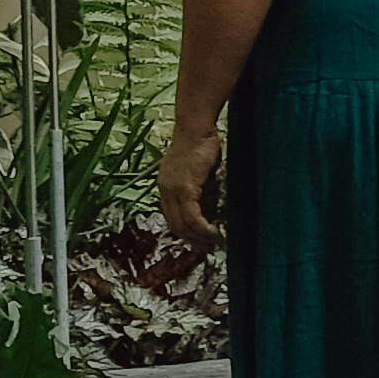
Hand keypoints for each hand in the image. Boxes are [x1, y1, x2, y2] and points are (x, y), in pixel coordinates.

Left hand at [155, 122, 221, 248]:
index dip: (185, 233)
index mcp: (165, 186)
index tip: (198, 242)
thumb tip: (208, 211)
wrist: (196, 128)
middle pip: (175, 225)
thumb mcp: (196, 173)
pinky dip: (203, 229)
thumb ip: (197, 191)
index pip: (171, 217)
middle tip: (207, 249)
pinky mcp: (184, 188)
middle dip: (192, 240)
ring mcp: (172, 189)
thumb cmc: (200, 145)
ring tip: (214, 243)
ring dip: (199, 238)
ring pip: (183, 224)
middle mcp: (164, 190)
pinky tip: (214, 233)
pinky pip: (192, 216)